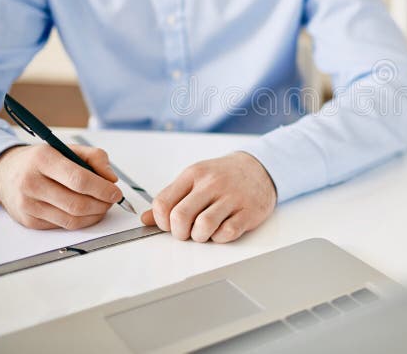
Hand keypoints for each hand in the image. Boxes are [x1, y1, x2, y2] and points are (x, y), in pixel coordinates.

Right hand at [0, 144, 122, 229]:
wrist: (4, 173)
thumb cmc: (41, 161)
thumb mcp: (67, 149)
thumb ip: (95, 158)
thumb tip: (111, 179)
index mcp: (43, 160)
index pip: (78, 180)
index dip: (102, 189)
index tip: (116, 192)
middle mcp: (32, 183)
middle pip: (77, 204)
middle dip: (102, 204)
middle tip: (112, 200)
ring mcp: (28, 205)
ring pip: (72, 219)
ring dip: (94, 215)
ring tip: (102, 205)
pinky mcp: (29, 221)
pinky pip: (63, 226)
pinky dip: (81, 221)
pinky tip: (87, 212)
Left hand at [141, 151, 276, 242]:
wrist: (260, 167)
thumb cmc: (224, 175)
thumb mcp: (195, 178)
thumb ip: (171, 198)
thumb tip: (146, 220)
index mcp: (194, 174)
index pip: (163, 203)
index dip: (161, 221)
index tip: (168, 224)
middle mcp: (212, 184)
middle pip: (180, 216)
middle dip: (179, 232)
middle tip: (185, 232)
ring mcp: (231, 197)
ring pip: (203, 226)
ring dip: (200, 236)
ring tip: (204, 231)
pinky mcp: (248, 212)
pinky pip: (227, 233)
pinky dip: (220, 237)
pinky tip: (221, 229)